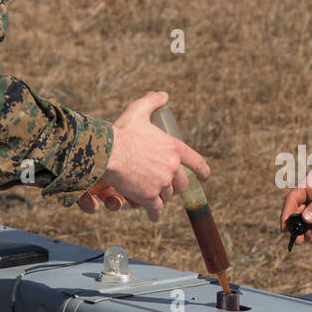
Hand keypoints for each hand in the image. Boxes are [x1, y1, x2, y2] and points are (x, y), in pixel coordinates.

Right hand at [77, 91, 209, 220]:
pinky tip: (154, 216)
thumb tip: (164, 95)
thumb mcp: (138, 111)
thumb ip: (152, 102)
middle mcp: (172, 167)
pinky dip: (155, 214)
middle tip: (167, 188)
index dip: (202, 171)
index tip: (204, 178)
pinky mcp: (149, 197)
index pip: (196, 162)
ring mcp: (161, 183)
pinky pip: (156, 210)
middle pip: (180, 184)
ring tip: (154, 198)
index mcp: (174, 148)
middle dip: (175, 187)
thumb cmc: (121, 131)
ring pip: (167, 197)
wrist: (107, 152)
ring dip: (161, 198)